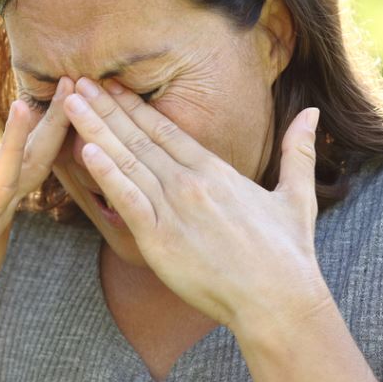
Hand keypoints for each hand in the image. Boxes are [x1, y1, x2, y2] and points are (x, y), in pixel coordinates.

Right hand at [0, 78, 73, 358]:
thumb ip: (13, 193)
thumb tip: (38, 163)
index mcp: (4, 197)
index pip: (42, 156)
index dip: (66, 123)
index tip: (93, 87)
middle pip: (26, 156)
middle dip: (51, 118)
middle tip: (75, 79)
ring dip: (9, 144)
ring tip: (22, 109)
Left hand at [62, 76, 329, 332]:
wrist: (279, 300)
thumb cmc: (288, 254)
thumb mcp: (297, 195)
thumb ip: (299, 151)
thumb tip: (313, 113)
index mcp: (215, 171)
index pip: (165, 129)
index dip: (133, 106)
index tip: (109, 86)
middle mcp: (190, 183)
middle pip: (138, 137)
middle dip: (104, 108)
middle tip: (75, 82)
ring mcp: (173, 209)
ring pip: (126, 161)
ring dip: (95, 130)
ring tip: (69, 104)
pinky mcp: (160, 239)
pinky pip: (127, 199)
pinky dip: (106, 173)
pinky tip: (85, 150)